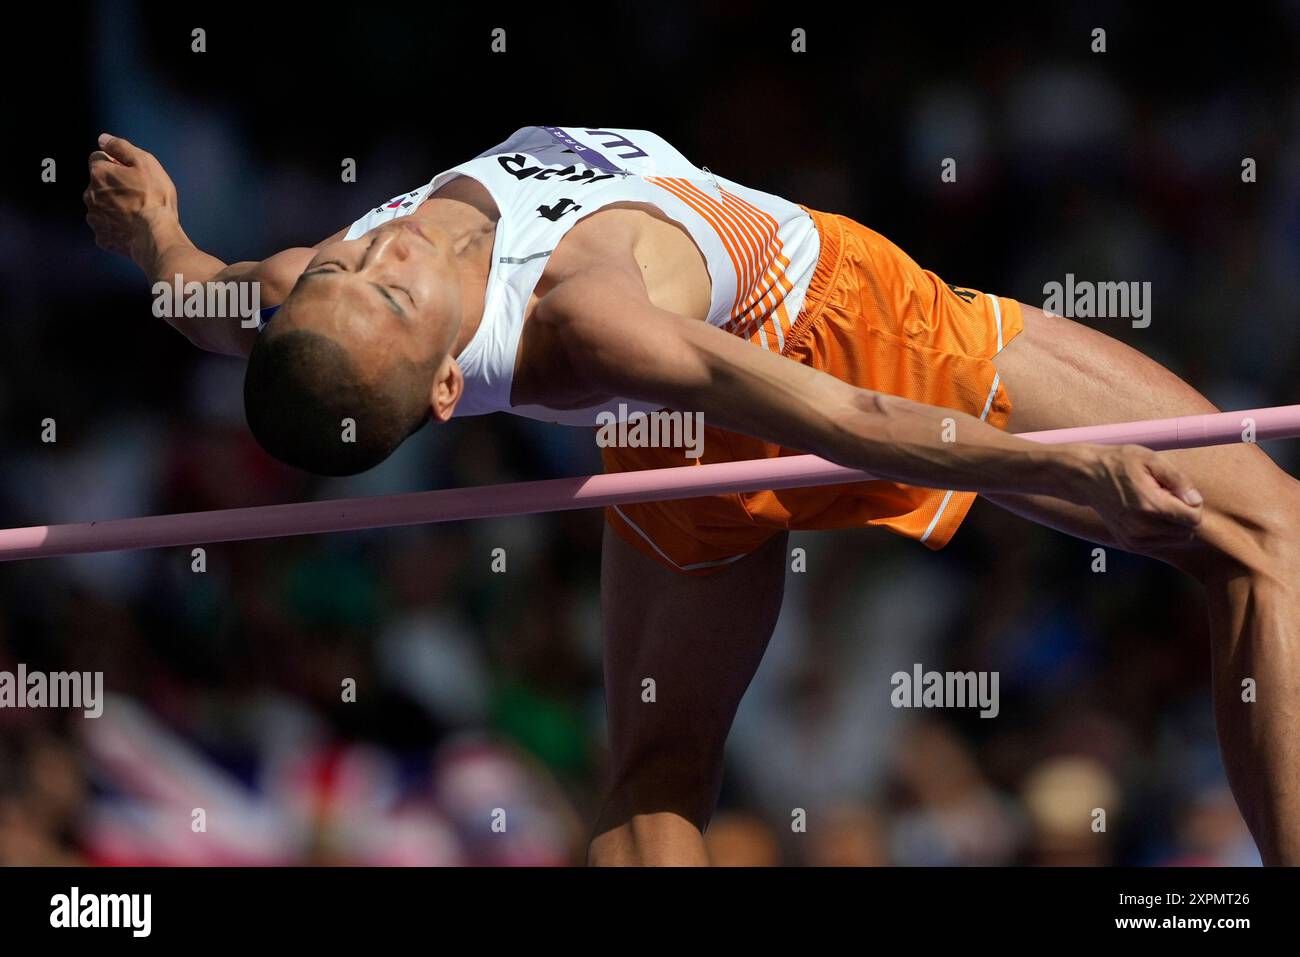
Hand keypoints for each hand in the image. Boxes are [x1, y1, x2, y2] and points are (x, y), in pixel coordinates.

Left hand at [83, 134, 178, 261]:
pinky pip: (106, 227)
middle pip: (98, 183)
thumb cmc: (153, 198)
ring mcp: (95, 217)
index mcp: (99, 173)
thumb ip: (121, 147)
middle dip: (112, 186)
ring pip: (100, 205)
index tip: (131, 173)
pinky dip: (116, 226)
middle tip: (136, 194)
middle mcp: (89, 194)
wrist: (156, 236)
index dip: (115, 163)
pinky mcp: (102, 237)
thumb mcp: (145, 163)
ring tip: (136, 213)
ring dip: (113, 206)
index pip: (98, 158)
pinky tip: (131, 227)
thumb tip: (103, 139)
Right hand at [1072, 443, 1203, 551]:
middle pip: (1187, 531)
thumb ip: (1178, 480)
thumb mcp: (1151, 460)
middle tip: (1164, 496)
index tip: (1177, 491)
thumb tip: (1196, 501)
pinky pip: (1161, 543)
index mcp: (1151, 507)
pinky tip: (1146, 515)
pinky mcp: (1129, 545)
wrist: (1087, 478)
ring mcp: (1134, 539)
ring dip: (1173, 524)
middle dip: (1183, 514)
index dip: (1192, 503)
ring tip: (1154, 505)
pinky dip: (1160, 531)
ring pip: (1176, 539)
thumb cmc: (1120, 463)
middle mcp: (1142, 528)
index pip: (1194, 518)